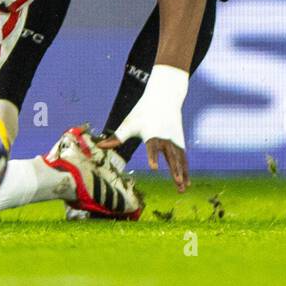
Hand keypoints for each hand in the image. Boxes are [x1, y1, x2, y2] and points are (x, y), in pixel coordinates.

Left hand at [99, 65, 190, 192]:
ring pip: (180, 159)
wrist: (164, 97)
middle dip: (174, 169)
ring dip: (183, 174)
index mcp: (152, 132)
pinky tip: (187, 182)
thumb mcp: (129, 123)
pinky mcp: (180, 141)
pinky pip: (184, 158)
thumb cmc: (143, 111)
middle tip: (177, 182)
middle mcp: (166, 137)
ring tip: (183, 188)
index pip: (152, 147)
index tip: (154, 168)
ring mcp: (175, 140)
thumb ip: (116, 137)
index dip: (152, 157)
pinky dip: (186, 169)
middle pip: (171, 155)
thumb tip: (99, 146)